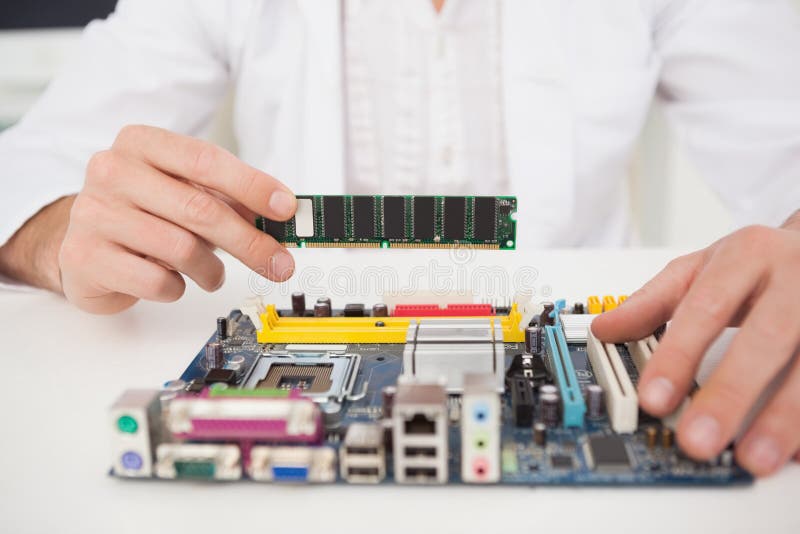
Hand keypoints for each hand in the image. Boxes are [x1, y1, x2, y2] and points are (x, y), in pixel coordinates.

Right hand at [58, 125, 295, 312]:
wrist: (86, 244)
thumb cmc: (145, 214)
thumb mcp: (186, 193)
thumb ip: (230, 199)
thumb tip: (283, 215)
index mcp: (141, 143)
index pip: (206, 160)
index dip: (252, 185)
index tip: (286, 208)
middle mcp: (112, 171)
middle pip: (200, 208)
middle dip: (250, 241)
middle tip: (280, 264)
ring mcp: (94, 214)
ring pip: (181, 248)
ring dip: (212, 270)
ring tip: (212, 273)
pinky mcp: (85, 258)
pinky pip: (156, 281)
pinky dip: (177, 288)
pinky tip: (173, 281)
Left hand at [592, 212, 799, 476]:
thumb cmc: (756, 263)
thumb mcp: (701, 268)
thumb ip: (653, 300)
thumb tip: (606, 330)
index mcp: (746, 257)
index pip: (705, 308)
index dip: (678, 355)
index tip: (653, 398)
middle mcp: (793, 280)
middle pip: (764, 339)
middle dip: (730, 393)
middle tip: (698, 438)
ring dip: (783, 417)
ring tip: (753, 458)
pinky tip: (796, 451)